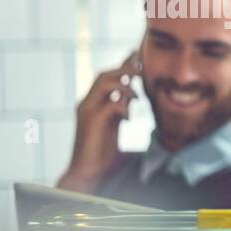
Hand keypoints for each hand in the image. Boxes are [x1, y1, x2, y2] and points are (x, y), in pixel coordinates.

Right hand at [58, 51, 139, 192]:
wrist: (89, 173)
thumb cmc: (103, 155)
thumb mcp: (117, 128)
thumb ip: (123, 113)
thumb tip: (135, 100)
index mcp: (94, 104)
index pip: (108, 78)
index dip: (123, 66)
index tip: (138, 58)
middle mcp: (88, 103)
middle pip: (105, 75)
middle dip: (125, 69)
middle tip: (143, 70)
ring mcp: (87, 111)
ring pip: (104, 83)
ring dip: (125, 85)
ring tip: (137, 96)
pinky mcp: (91, 121)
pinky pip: (110, 104)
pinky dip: (123, 106)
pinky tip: (128, 118)